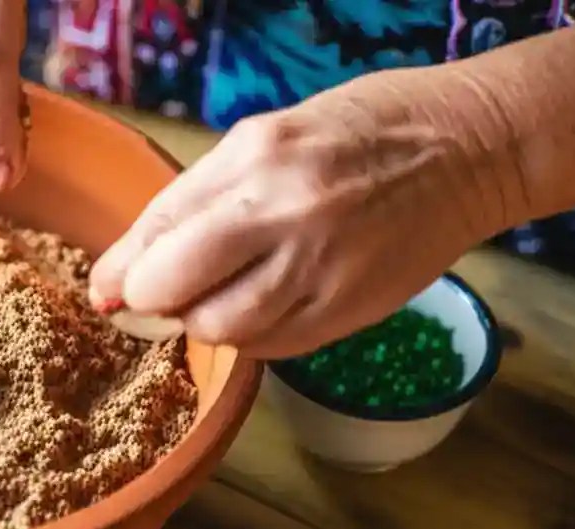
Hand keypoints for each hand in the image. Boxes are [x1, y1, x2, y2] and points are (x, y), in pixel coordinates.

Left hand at [89, 104, 489, 358]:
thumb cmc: (352, 133)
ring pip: (220, 332)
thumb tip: (120, 274)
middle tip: (159, 295)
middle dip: (150, 302)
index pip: (156, 237)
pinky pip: (268, 348)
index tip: (110, 287)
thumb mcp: (260, 139)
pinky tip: (262, 302)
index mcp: (256, 162)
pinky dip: (248, 336)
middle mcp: (287, 217)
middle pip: (175, 293)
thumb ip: (189, 204)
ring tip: (219, 293)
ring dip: (201, 322)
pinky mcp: (348, 313)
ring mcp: (321, 270)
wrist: (464, 151)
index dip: (120, 275)